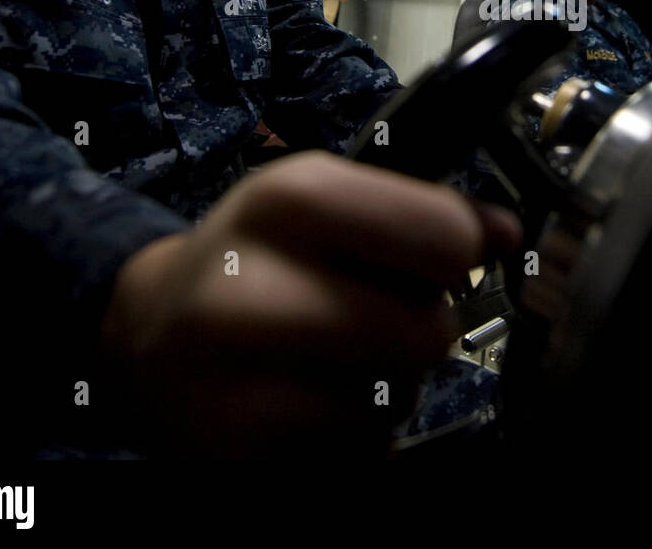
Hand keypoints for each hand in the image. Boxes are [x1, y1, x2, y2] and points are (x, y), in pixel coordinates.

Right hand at [98, 152, 521, 456]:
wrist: (147, 333)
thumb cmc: (256, 260)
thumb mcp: (327, 205)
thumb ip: (420, 212)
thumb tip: (504, 233)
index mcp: (288, 197)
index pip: (442, 235)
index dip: (457, 254)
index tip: (437, 260)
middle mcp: (249, 282)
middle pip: (424, 334)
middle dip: (419, 331)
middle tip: (377, 318)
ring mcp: (228, 375)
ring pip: (392, 401)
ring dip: (386, 389)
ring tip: (336, 361)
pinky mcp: (228, 451)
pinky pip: (353, 454)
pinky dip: (351, 437)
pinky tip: (306, 404)